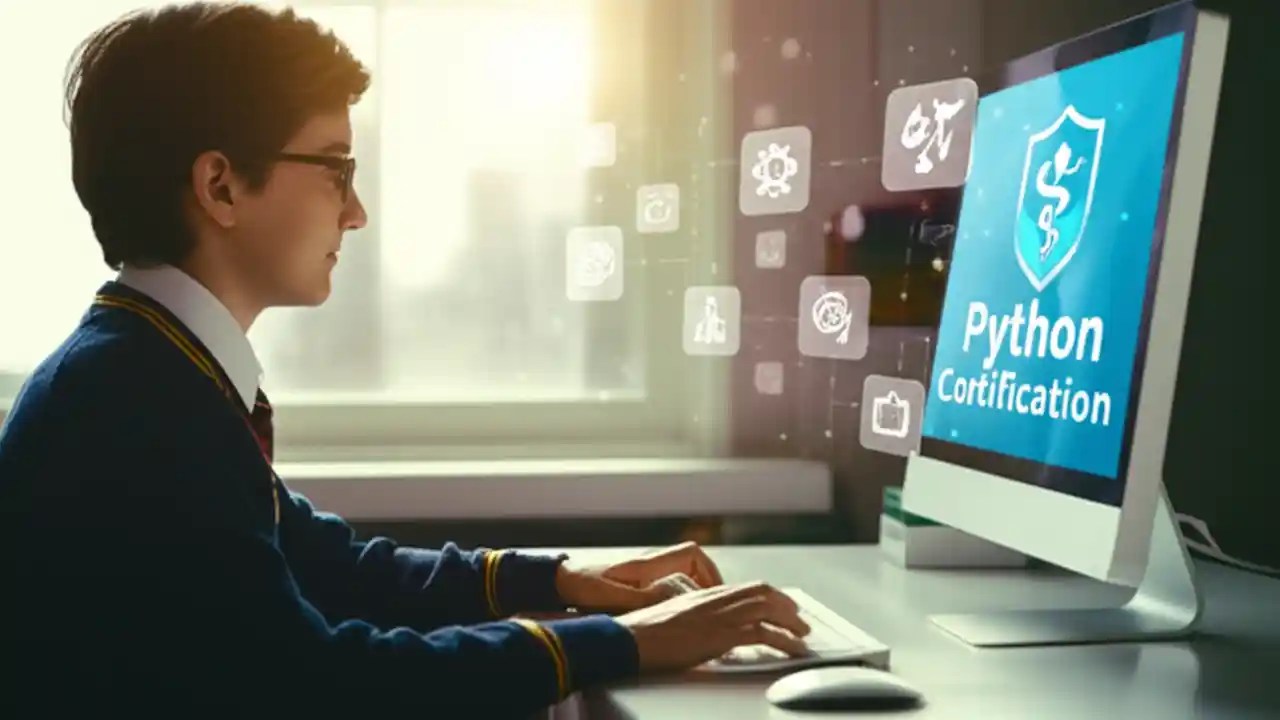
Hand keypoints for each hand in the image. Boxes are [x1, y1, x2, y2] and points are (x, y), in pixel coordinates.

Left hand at [555, 542, 724, 612]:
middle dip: (707, 582)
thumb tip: (675, 598)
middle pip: (693, 563)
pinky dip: (678, 598)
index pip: (692, 554)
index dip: (708, 570)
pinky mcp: (637, 586)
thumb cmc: (585, 588)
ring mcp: (644, 575)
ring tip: (698, 613)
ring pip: (681, 576)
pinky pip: (668, 586)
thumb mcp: (615, 597)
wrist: (561, 584)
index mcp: (649, 565)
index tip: (714, 591)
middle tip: (712, 606)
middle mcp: (650, 566)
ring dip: (693, 591)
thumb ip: (646, 598)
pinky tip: (674, 617)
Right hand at [616, 581, 810, 673]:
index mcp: (704, 593)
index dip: (769, 596)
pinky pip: (764, 633)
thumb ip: (694, 616)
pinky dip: (785, 641)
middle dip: (786, 605)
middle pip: (762, 592)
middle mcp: (715, 598)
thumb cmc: (643, 633)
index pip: (746, 588)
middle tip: (799, 621)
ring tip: (803, 636)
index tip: (781, 605)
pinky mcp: (723, 633)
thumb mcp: (672, 616)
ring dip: (791, 623)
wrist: (630, 638)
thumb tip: (707, 628)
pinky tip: (794, 650)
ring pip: (768, 608)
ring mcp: (720, 614)